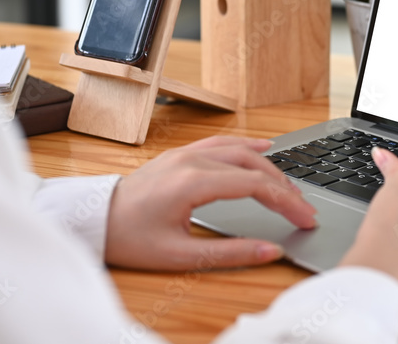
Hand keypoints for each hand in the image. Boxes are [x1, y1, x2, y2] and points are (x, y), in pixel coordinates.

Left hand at [105, 136, 316, 270]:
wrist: (93, 220)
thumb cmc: (130, 239)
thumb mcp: (180, 255)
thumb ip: (230, 253)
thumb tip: (270, 251)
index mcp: (192, 183)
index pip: (255, 186)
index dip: (286, 202)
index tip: (304, 219)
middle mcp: (191, 161)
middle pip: (253, 165)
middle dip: (285, 187)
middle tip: (304, 210)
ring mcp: (184, 154)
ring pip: (240, 151)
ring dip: (270, 167)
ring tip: (292, 186)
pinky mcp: (179, 155)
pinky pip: (220, 143)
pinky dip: (246, 146)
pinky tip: (263, 148)